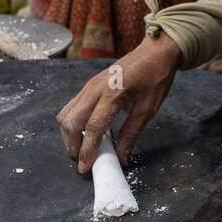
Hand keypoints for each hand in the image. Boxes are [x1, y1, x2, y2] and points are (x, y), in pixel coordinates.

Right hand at [56, 33, 182, 173]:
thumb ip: (132, 134)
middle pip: (70, 122)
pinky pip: (71, 107)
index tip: (84, 169)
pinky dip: (72, 123)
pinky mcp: (88, 85)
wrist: (154, 52)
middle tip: (82, 161)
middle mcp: (94, 89)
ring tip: (82, 149)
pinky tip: (84, 132)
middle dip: (72, 145)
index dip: (87, 151)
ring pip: (66, 114)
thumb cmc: (155, 78)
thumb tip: (122, 159)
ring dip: (69, 135)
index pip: (93, 128)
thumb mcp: (148, 109)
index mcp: (112, 94)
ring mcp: (88, 85)